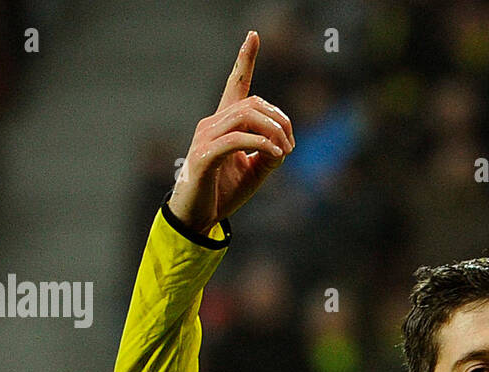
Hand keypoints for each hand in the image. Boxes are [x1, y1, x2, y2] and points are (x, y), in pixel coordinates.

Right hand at [168, 31, 295, 235]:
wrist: (197, 218)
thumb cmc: (223, 193)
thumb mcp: (254, 173)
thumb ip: (269, 155)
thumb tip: (284, 146)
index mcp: (223, 124)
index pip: (235, 85)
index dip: (244, 60)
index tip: (254, 35)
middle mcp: (212, 124)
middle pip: (252, 103)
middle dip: (279, 119)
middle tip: (291, 145)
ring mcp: (205, 137)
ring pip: (245, 117)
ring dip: (273, 132)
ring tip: (284, 152)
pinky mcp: (203, 156)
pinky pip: (236, 139)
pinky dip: (261, 144)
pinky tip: (276, 156)